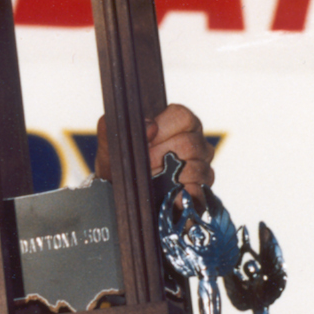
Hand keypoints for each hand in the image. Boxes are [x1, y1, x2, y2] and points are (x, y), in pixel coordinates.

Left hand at [95, 104, 213, 200]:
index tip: (146, 143)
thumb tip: (151, 126)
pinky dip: (180, 195)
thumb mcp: (111, 143)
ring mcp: (202, 167)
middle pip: (188, 143)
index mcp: (178, 123)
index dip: (163, 130)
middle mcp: (195, 142)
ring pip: (195, 168)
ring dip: (168, 178)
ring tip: (151, 181)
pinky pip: (198, 192)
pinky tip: (167, 196)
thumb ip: (121, 126)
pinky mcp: (202, 192)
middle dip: (160, 158)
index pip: (183, 117)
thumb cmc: (118, 164)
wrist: (118, 195)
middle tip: (144, 167)